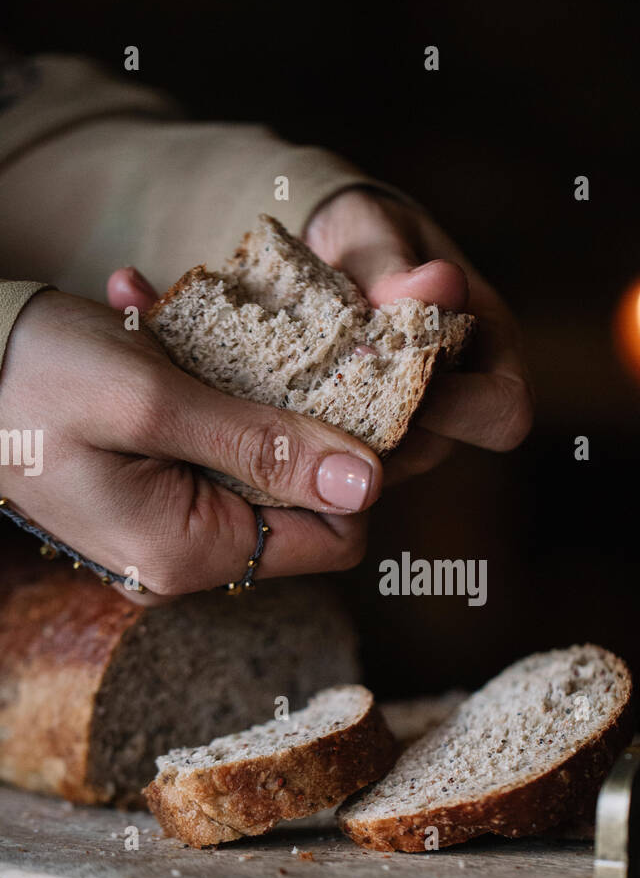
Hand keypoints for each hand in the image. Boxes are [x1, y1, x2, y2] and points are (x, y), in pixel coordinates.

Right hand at [0, 289, 382, 603]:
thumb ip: (263, 445)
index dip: (353, 467)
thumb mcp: (154, 398)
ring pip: (250, 461)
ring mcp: (159, 526)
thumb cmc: (30, 375)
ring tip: (175, 321)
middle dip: (289, 415)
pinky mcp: (141, 492)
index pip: (335, 538)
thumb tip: (367, 483)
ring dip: (234, 387)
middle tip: (263, 337)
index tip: (345, 390)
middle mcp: (180, 555)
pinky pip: (201, 444)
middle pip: (295, 501)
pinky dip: (191, 385)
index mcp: (190, 551)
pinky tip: (146, 324)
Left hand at [304, 188, 533, 481]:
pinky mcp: (362, 444)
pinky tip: (266, 414)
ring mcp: (409, 431)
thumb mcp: (374, 233)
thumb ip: (396, 266)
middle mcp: (457, 405)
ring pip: (378, 465)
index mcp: (491, 354)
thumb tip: (438, 284)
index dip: (459, 408)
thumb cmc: (365, 235)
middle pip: (433, 450)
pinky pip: (337, 463)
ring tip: (280, 398)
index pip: (504, 414)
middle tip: (311, 388)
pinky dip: (306, 441)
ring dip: (332, 439)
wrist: (324, 255)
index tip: (392, 371)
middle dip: (375, 424)